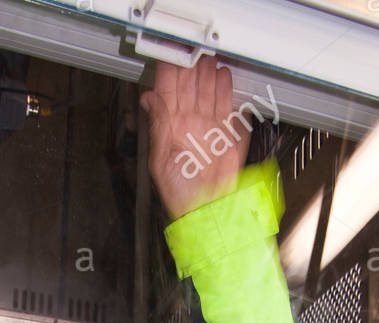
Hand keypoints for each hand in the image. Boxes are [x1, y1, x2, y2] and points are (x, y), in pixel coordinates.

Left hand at [141, 56, 248, 221]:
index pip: (168, 93)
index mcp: (171, 130)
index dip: (169, 73)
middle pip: (190, 87)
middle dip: (191, 68)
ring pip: (209, 92)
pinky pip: (229, 107)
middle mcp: (190, 125)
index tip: (172, 56)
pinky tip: (223, 78)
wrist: (208, 212)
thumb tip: (149, 98)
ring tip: (209, 60)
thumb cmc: (180, 195)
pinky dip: (227, 91)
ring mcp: (210, 128)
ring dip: (208, 75)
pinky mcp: (229, 136)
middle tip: (194, 53)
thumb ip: (157, 126)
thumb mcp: (159, 161)